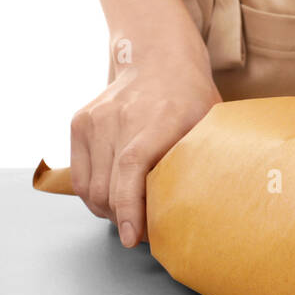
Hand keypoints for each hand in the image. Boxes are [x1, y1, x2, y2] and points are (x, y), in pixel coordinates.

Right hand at [70, 52, 219, 246]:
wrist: (156, 57)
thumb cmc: (189, 97)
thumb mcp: (209, 124)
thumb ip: (205, 160)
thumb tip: (215, 207)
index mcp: (158, 119)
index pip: (131, 168)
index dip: (129, 208)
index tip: (133, 236)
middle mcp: (121, 117)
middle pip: (108, 186)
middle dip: (123, 219)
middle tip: (143, 232)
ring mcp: (95, 119)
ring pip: (90, 188)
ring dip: (108, 211)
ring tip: (129, 216)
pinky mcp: (80, 123)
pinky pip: (79, 176)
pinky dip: (93, 195)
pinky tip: (113, 199)